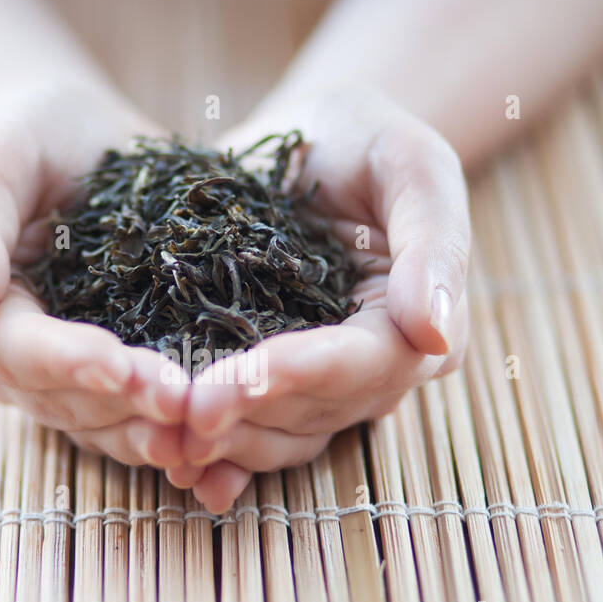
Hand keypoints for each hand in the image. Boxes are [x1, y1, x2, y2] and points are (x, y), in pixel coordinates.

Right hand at [0, 82, 192, 468]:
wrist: (81, 144)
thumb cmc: (30, 141)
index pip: (15, 351)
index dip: (68, 363)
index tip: (119, 367)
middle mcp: (12, 366)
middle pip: (66, 400)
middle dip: (126, 404)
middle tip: (186, 404)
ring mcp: (67, 382)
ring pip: (108, 424)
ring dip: (158, 431)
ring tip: (212, 428)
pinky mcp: (119, 382)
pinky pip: (145, 419)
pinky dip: (184, 432)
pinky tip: (227, 441)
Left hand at [168, 85, 470, 511]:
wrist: (309, 138)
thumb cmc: (367, 139)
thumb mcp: (412, 165)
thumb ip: (433, 243)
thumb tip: (437, 333)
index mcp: (416, 326)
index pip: (364, 364)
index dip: (300, 374)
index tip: (238, 377)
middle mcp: (373, 371)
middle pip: (315, 410)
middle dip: (248, 414)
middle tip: (180, 415)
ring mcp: (316, 383)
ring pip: (278, 434)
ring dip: (225, 443)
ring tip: (165, 439)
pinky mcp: (267, 381)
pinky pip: (245, 429)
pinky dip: (214, 451)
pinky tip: (172, 464)